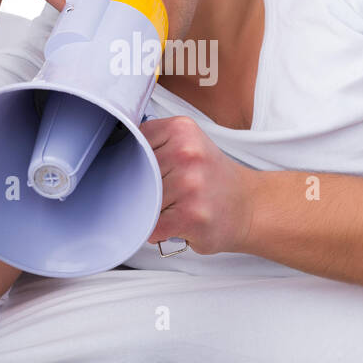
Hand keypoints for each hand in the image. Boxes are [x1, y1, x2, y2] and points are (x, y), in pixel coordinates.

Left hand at [141, 116, 257, 254]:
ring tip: (174, 207)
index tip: (141, 170)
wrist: (249, 206)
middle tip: (161, 193)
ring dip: (151, 211)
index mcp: (182, 130)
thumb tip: (113, 152)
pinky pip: (151, 227)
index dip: (134, 162)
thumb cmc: (213, 178)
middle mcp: (187, 154)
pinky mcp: (191, 216)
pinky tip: (175, 224)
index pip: (133, 143)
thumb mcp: (189, 144)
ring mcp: (190, 185)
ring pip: (142, 201)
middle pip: (136, 175)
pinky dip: (157, 231)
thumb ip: (156, 144)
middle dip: (143, 189)